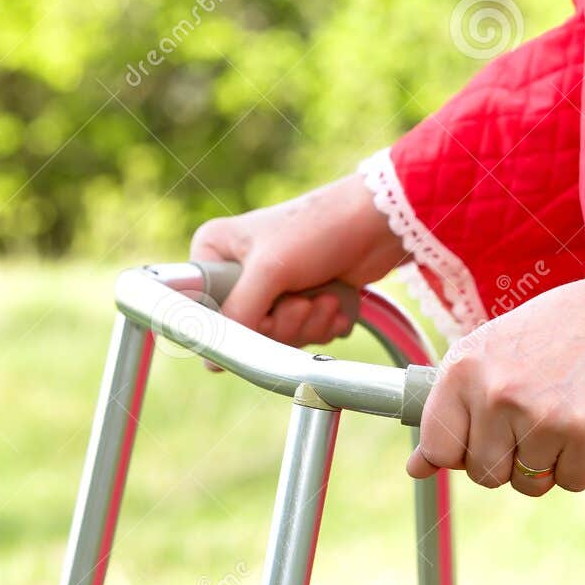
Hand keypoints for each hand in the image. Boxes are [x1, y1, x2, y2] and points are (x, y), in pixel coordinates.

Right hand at [190, 174, 405, 346]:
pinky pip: (303, 335)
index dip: (235, 322)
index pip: (205, 309)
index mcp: (216, 250)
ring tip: (324, 298)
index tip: (263, 314)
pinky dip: (323, 325)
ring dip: (307, 325)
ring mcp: (272, 287)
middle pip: (246, 329)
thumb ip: (238, 313)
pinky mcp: (301, 300)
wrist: (379, 223)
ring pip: (277, 336)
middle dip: (283, 323)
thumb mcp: (270, 269)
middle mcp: (239, 270)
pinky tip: (335, 302)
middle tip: (302, 302)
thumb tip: (211, 361)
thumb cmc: (320, 228)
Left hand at [406, 278, 584, 496]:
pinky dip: (583, 464)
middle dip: (509, 460)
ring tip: (561, 418)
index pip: (439, 448)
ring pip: (529, 484)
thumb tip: (416, 469)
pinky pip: (571, 482)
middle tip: (533, 420)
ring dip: (547, 464)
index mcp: (463, 368)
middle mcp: (495, 392)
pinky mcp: (584, 432)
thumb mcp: (489, 354)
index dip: (463, 452)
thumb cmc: (555, 333)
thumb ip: (450, 408)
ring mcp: (539, 414)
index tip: (483, 438)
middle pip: (484, 474)